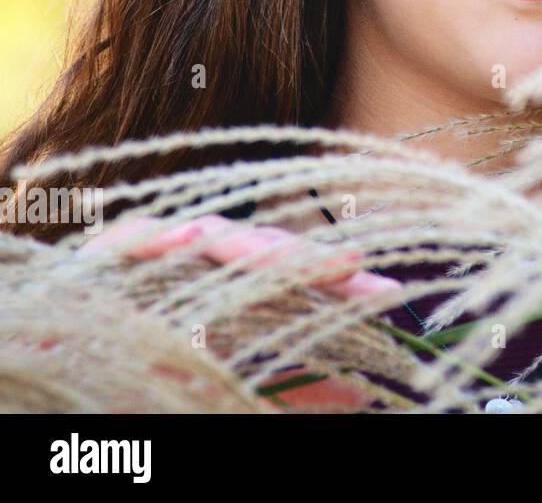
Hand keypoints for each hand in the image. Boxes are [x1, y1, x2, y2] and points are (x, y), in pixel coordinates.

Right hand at [81, 213, 403, 410]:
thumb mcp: (234, 393)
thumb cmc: (155, 386)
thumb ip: (294, 389)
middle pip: (267, 250)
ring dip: (248, 247)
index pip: (301, 280)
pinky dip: (159, 238)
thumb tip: (361, 393)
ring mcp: (161, 256)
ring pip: (211, 235)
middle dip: (311, 261)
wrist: (65, 370)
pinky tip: (188, 239)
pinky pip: (135, 239)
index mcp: (241, 298)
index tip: (388, 293)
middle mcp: (207, 269)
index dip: (343, 286)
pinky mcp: (107, 255)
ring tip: (286, 256)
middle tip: (355, 271)